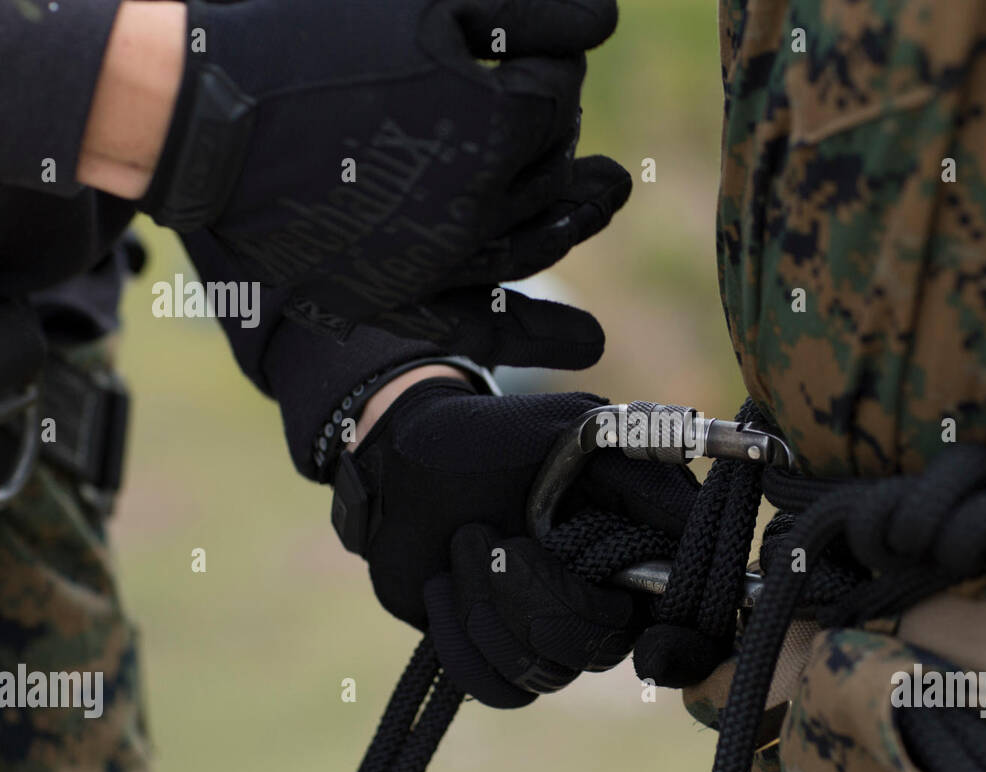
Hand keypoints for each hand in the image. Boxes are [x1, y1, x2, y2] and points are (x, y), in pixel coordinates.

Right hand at [139, 0, 628, 364]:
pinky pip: (484, 321)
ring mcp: (438, 257)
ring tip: (601, 196)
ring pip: (531, 242)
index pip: (558, 96)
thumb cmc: (303, 42)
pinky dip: (539, 332)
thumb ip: (525, 11)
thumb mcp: (420, 1)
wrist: (201, 114)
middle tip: (545, 112)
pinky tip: (587, 342)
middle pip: (553, 173)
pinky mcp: (398, 292)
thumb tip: (603, 20)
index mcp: (495, 125)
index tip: (526, 53)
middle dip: (555, 135)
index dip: (550, 68)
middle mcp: (478, 203)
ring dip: (570, 215)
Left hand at [338, 379, 698, 705]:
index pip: (683, 609)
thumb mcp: (569, 433)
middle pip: (603, 647)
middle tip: (500, 541)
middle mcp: (606, 594)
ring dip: (489, 607)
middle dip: (539, 596)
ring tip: (464, 546)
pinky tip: (443, 586)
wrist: (396, 465)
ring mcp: (552, 631)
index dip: (678, 631)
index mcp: (637, 542)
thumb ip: (639, 473)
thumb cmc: (486, 436)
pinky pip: (497, 688)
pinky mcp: (500, 655)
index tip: (639, 620)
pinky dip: (460, 637)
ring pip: (548, 671)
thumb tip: (701, 522)